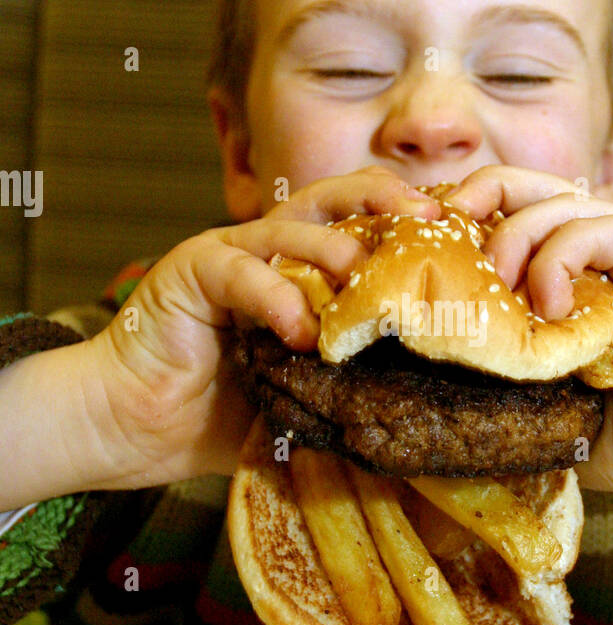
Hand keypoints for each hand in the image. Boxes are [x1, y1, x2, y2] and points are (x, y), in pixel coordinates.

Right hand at [89, 170, 439, 485]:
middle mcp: (272, 248)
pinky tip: (301, 331)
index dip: (411, 222)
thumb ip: (355, 379)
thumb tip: (438, 401)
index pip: (365, 225)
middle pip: (337, 200)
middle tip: (432, 223)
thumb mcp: (309, 392)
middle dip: (388, 204)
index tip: (462, 234)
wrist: (137, 424)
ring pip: (294, 227)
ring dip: (336, 251)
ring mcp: (231, 252)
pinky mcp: (191, 269)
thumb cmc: (224, 411)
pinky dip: (275, 297)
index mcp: (305, 267)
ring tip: (366, 284)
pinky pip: (240, 271)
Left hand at [448, 165, 612, 498]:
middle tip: (436, 228)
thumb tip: (435, 414)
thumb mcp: (552, 415)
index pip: (517, 226)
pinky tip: (549, 308)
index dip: (471, 228)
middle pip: (530, 191)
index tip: (429, 254)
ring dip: (510, 238)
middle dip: (477, 198)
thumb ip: (509, 395)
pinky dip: (554, 260)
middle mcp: (605, 252)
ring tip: (497, 290)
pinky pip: (588, 227)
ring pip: (553, 204)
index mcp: (581, 280)